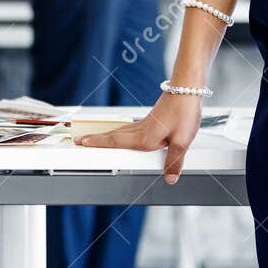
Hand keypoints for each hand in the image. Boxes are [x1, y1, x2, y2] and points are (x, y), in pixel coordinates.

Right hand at [73, 93, 202, 183]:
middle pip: (113, 135)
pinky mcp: (152, 118)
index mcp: (145, 138)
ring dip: (106, 135)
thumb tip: (169, 178)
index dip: (98, 144)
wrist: (187, 89)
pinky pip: (130, 127)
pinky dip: (119, 131)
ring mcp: (145, 123)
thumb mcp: (182, 141)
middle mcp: (141, 130)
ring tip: (96, 139)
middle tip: (80, 140)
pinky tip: (123, 133)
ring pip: (120, 130)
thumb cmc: (184, 111)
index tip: (82, 144)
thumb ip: (174, 161)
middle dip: (96, 139)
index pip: (115, 142)